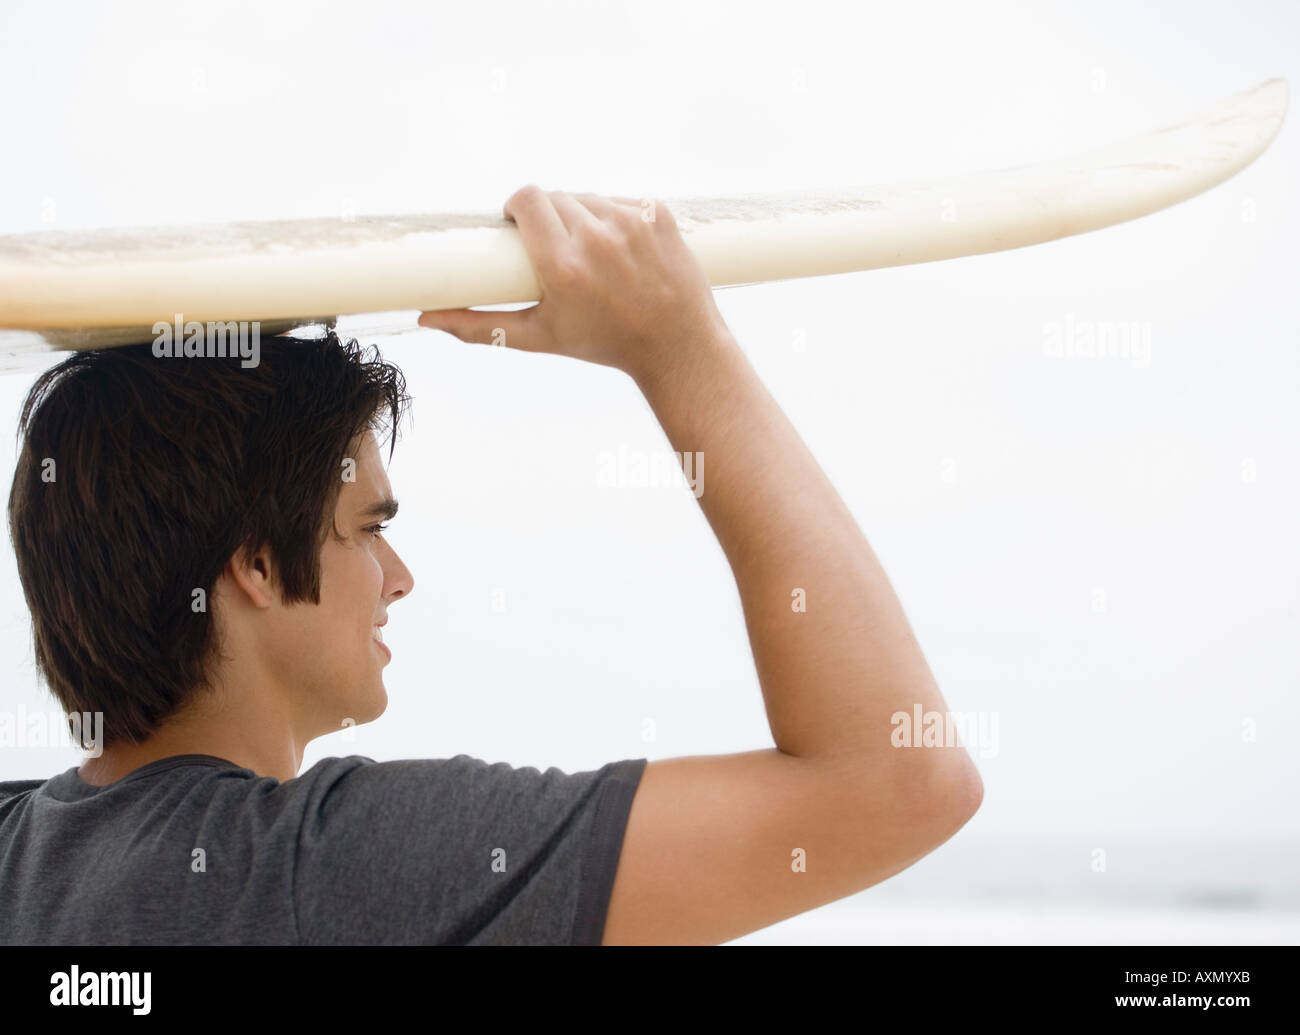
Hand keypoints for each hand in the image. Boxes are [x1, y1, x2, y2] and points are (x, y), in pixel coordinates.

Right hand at [416, 185, 731, 381]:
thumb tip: (426, 319)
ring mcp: (633, 222)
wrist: (677, 347)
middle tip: (554, 247)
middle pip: (555, 198)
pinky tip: (623, 250)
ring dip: (582, 216)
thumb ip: (479, 326)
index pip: (527, 198)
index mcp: (564, 266)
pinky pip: (622, 201)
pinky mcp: (658, 214)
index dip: (519, 205)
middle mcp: (598, 238)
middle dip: (549, 217)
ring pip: (588, 197)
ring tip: (591, 253)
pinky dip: (617, 219)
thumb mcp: (539, 337)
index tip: (518, 220)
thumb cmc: (604, 343)